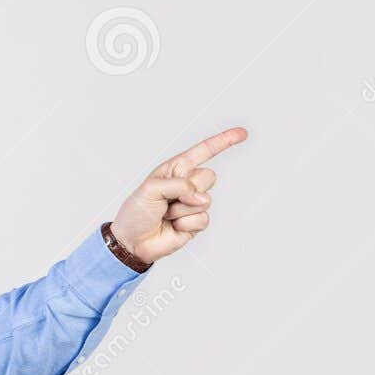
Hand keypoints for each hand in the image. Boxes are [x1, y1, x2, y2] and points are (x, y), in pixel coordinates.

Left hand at [109, 127, 246, 265]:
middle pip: (209, 176)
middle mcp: (187, 184)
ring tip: (167, 214)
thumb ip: (178, 185)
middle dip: (188, 188)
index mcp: (175, 169)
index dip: (223, 141)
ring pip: (206, 200)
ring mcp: (193, 204)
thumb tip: (200, 197)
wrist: (132, 241)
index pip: (203, 151)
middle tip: (168, 199)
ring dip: (182, 209)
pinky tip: (173, 226)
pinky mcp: (196, 223)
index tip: (242, 133)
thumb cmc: (136, 212)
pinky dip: (186, 224)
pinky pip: (203, 219)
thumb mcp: (151, 188)